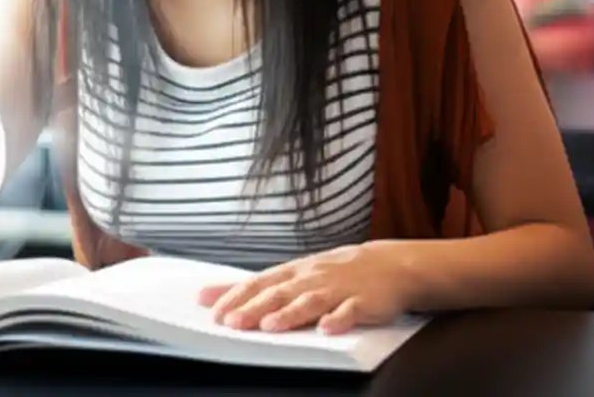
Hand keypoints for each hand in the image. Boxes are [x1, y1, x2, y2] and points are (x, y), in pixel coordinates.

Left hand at [197, 242, 415, 334]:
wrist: (388, 264)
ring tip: (271, 326)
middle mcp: (310, 279)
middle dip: (254, 308)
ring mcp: (337, 289)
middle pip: (279, 293)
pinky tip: (327, 329)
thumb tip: (205, 295)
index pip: (258, 284)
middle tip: (233, 322)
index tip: (213, 311)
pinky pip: (350, 311)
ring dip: (290, 313)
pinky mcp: (363, 302)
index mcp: (292, 273)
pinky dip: (339, 319)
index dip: (235, 298)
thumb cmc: (332, 272)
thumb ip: (250, 287)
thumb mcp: (291, 274)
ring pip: (310, 301)